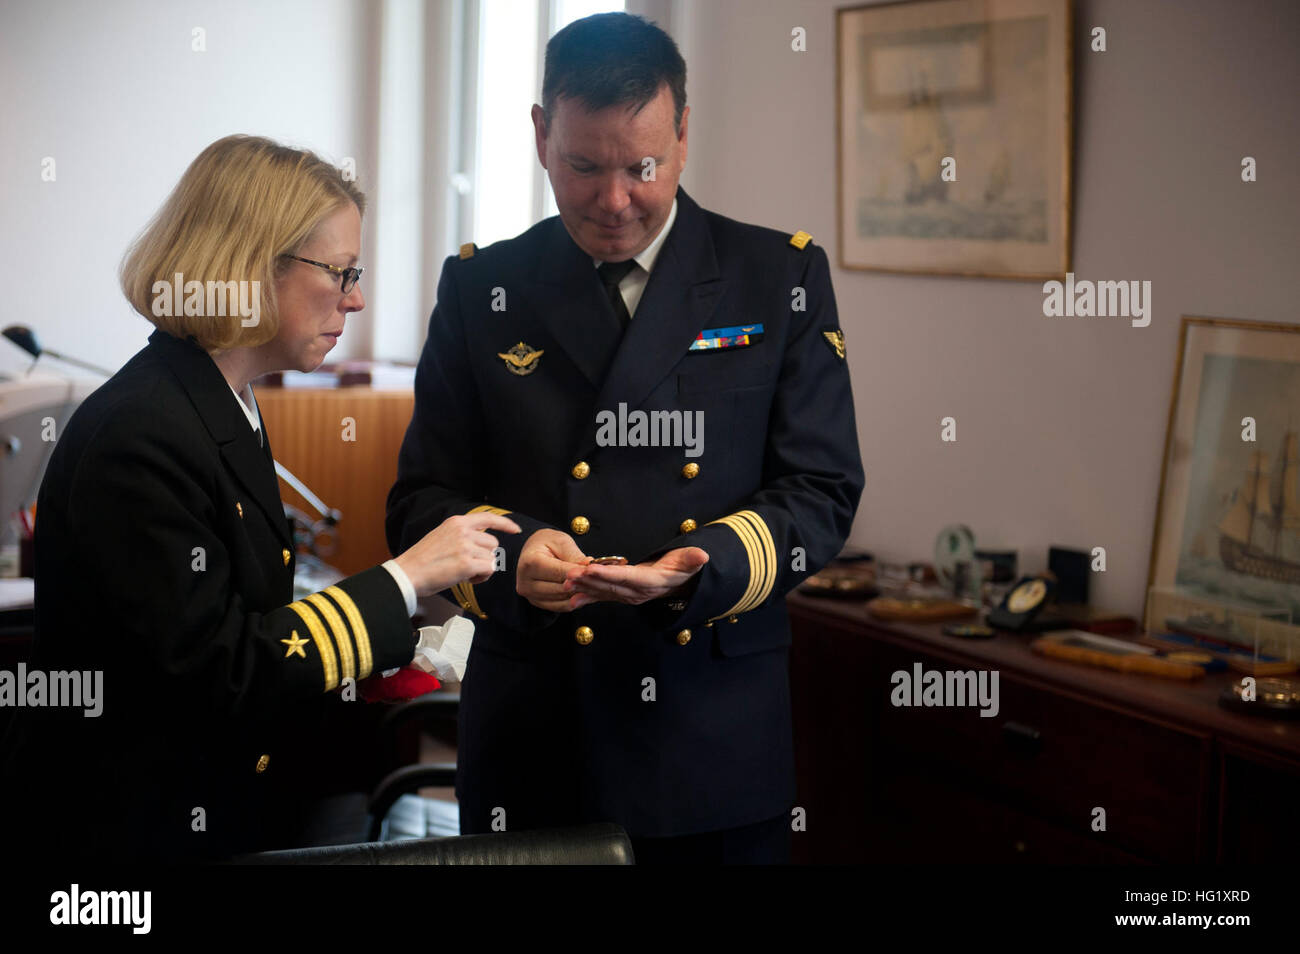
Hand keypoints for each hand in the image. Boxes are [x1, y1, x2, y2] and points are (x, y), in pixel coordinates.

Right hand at [393, 512, 520, 596]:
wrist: (408, 573)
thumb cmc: (423, 560)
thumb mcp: (442, 535)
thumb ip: (462, 535)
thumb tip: (486, 544)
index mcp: (456, 522)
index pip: (489, 517)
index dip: (505, 524)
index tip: (515, 530)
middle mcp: (463, 531)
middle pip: (493, 544)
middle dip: (486, 557)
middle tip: (469, 566)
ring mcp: (465, 546)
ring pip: (492, 558)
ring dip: (483, 569)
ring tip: (465, 573)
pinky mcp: (466, 563)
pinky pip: (489, 570)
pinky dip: (481, 578)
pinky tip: (467, 579)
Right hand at [516, 529, 589, 611]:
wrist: (533, 551)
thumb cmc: (547, 543)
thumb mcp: (561, 541)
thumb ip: (574, 555)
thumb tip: (589, 566)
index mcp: (530, 563)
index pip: (558, 572)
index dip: (578, 573)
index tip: (596, 572)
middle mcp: (525, 582)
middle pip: (560, 589)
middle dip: (581, 585)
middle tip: (599, 581)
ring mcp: (530, 595)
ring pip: (561, 600)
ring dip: (579, 595)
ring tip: (595, 587)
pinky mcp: (537, 602)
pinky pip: (559, 607)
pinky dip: (573, 602)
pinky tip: (586, 595)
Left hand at [563, 547, 708, 607]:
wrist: (679, 584)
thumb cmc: (683, 568)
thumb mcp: (689, 562)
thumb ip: (692, 559)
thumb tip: (703, 556)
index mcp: (651, 582)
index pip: (628, 577)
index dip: (610, 574)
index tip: (593, 568)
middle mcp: (637, 593)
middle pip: (611, 586)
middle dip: (589, 581)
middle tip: (570, 574)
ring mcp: (628, 596)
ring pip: (603, 592)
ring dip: (584, 588)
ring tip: (566, 583)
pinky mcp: (621, 596)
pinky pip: (602, 596)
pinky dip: (586, 596)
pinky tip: (570, 596)